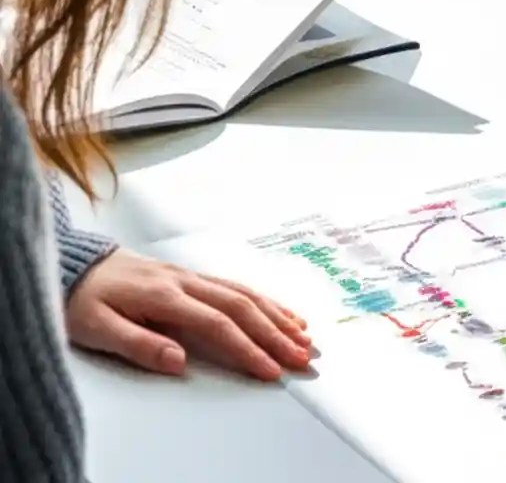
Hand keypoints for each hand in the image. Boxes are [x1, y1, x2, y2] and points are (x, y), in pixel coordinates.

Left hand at [66, 248, 311, 380]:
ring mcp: (192, 276)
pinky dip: (267, 300)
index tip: (271, 370)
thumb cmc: (82, 299)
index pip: (217, 324)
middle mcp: (186, 282)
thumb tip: (179, 361)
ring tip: (305, 338)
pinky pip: (238, 287)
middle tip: (303, 357)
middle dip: (276, 334)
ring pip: (246, 294)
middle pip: (242, 307)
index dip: (247, 348)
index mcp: (164, 295)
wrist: (71, 263)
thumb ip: (138, 344)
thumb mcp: (96, 327)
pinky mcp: (193, 276)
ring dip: (279, 317)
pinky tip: (285, 313)